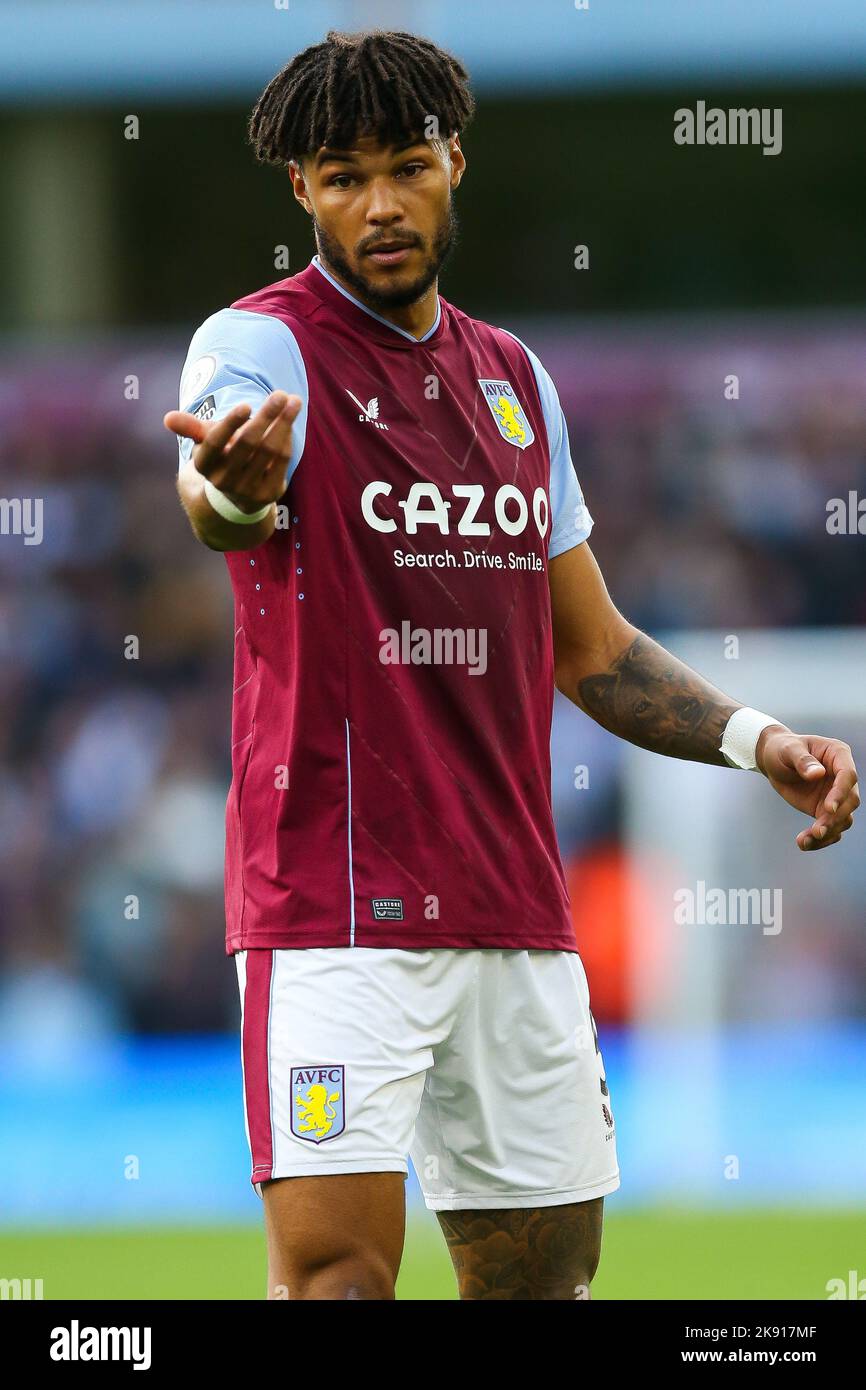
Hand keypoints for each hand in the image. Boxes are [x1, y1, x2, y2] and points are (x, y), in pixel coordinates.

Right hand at [164, 390, 301, 513]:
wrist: (238, 496)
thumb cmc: (223, 456)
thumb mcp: (206, 441)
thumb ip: (191, 427)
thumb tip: (167, 418)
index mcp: (204, 465)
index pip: (215, 442)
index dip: (230, 423)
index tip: (246, 404)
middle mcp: (224, 480)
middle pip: (248, 443)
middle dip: (266, 416)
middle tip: (280, 394)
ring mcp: (248, 489)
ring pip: (269, 450)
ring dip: (283, 423)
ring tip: (293, 400)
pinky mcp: (269, 494)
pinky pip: (281, 461)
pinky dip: (287, 438)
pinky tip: (289, 420)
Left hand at [756, 727, 859, 850]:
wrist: (774, 761)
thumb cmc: (782, 749)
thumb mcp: (788, 749)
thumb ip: (802, 760)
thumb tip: (818, 774)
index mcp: (838, 755)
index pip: (848, 775)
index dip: (840, 793)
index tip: (829, 808)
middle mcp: (842, 777)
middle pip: (850, 801)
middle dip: (835, 818)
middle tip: (817, 830)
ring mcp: (836, 795)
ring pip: (843, 819)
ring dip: (828, 832)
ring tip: (804, 840)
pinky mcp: (826, 810)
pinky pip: (830, 828)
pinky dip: (820, 840)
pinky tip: (804, 844)